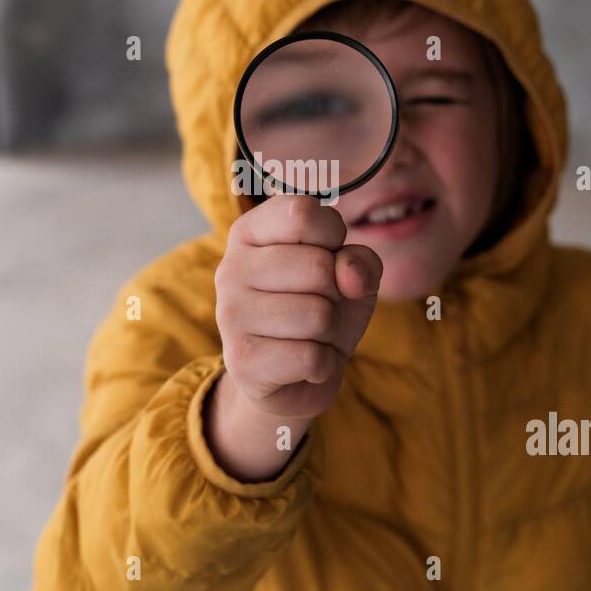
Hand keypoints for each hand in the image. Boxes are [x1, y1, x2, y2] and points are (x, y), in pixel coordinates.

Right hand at [214, 193, 382, 420]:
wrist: (294, 377)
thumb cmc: (319, 310)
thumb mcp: (350, 275)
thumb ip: (360, 260)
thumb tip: (350, 277)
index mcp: (250, 232)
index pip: (303, 213)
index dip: (333, 236)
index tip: (324, 256)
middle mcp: (231, 268)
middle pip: (318, 268)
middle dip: (336, 294)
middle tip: (316, 305)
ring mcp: (230, 314)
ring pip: (318, 315)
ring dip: (329, 332)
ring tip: (309, 335)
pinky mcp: (240, 360)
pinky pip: (311, 357)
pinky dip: (322, 365)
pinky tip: (302, 364)